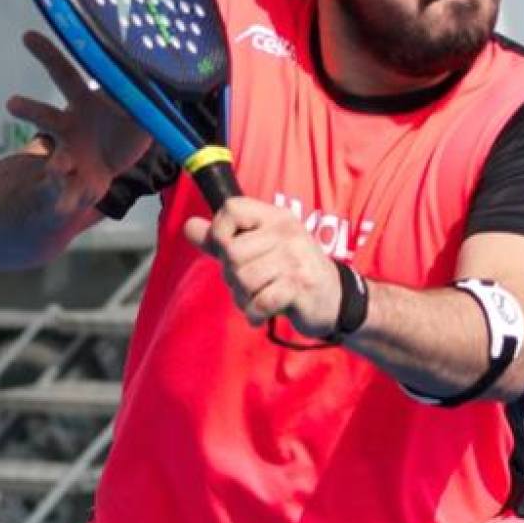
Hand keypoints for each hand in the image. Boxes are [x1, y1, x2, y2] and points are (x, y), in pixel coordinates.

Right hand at [6, 31, 151, 186]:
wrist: (112, 163)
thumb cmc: (126, 125)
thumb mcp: (142, 107)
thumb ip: (146, 91)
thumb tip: (166, 63)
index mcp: (83, 102)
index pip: (65, 74)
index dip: (47, 55)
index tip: (26, 36)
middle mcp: (68, 127)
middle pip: (47, 116)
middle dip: (29, 111)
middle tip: (12, 105)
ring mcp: (69, 157)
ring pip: (56, 160)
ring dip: (56, 166)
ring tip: (56, 170)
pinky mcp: (76, 184)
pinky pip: (70, 193)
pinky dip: (67, 200)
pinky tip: (64, 208)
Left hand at [183, 197, 341, 335]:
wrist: (335, 298)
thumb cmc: (290, 271)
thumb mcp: (260, 248)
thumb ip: (222, 239)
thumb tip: (189, 226)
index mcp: (275, 218)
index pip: (232, 208)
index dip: (219, 231)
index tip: (229, 248)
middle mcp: (287, 233)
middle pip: (232, 252)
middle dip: (231, 276)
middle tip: (248, 283)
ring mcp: (295, 259)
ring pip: (243, 278)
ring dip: (243, 297)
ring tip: (257, 298)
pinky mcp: (300, 286)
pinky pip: (260, 301)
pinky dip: (254, 313)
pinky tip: (261, 313)